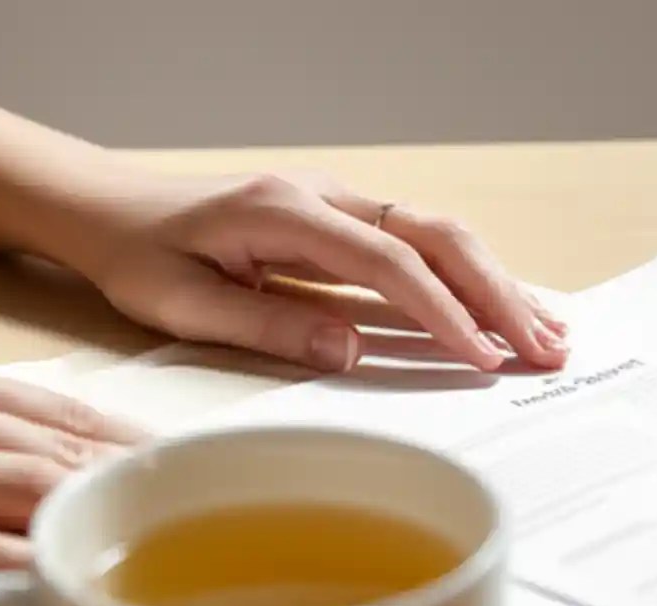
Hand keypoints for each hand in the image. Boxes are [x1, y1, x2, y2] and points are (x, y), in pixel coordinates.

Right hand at [0, 349, 147, 605]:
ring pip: (9, 490)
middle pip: (41, 446)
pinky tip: (53, 576)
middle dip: (119, 478)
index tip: (168, 457)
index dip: (115, 434)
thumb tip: (33, 462)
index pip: (44, 406)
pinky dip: (10, 564)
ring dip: (81, 516)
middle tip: (182, 501)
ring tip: (142, 535)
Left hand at [36, 164, 569, 372]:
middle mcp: (323, 196)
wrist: (111, 209)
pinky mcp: (340, 219)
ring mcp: (336, 201)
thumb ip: (270, 325)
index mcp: (285, 211)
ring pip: (437, 234)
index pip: (388, 260)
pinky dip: (463, 276)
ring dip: (493, 282)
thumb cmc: (139, 256)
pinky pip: (416, 242)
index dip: (442, 311)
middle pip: (434, 235)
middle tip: (545, 349)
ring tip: (545, 332)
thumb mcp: (185, 302)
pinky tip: (496, 304)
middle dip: (496, 293)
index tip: (483, 358)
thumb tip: (354, 350)